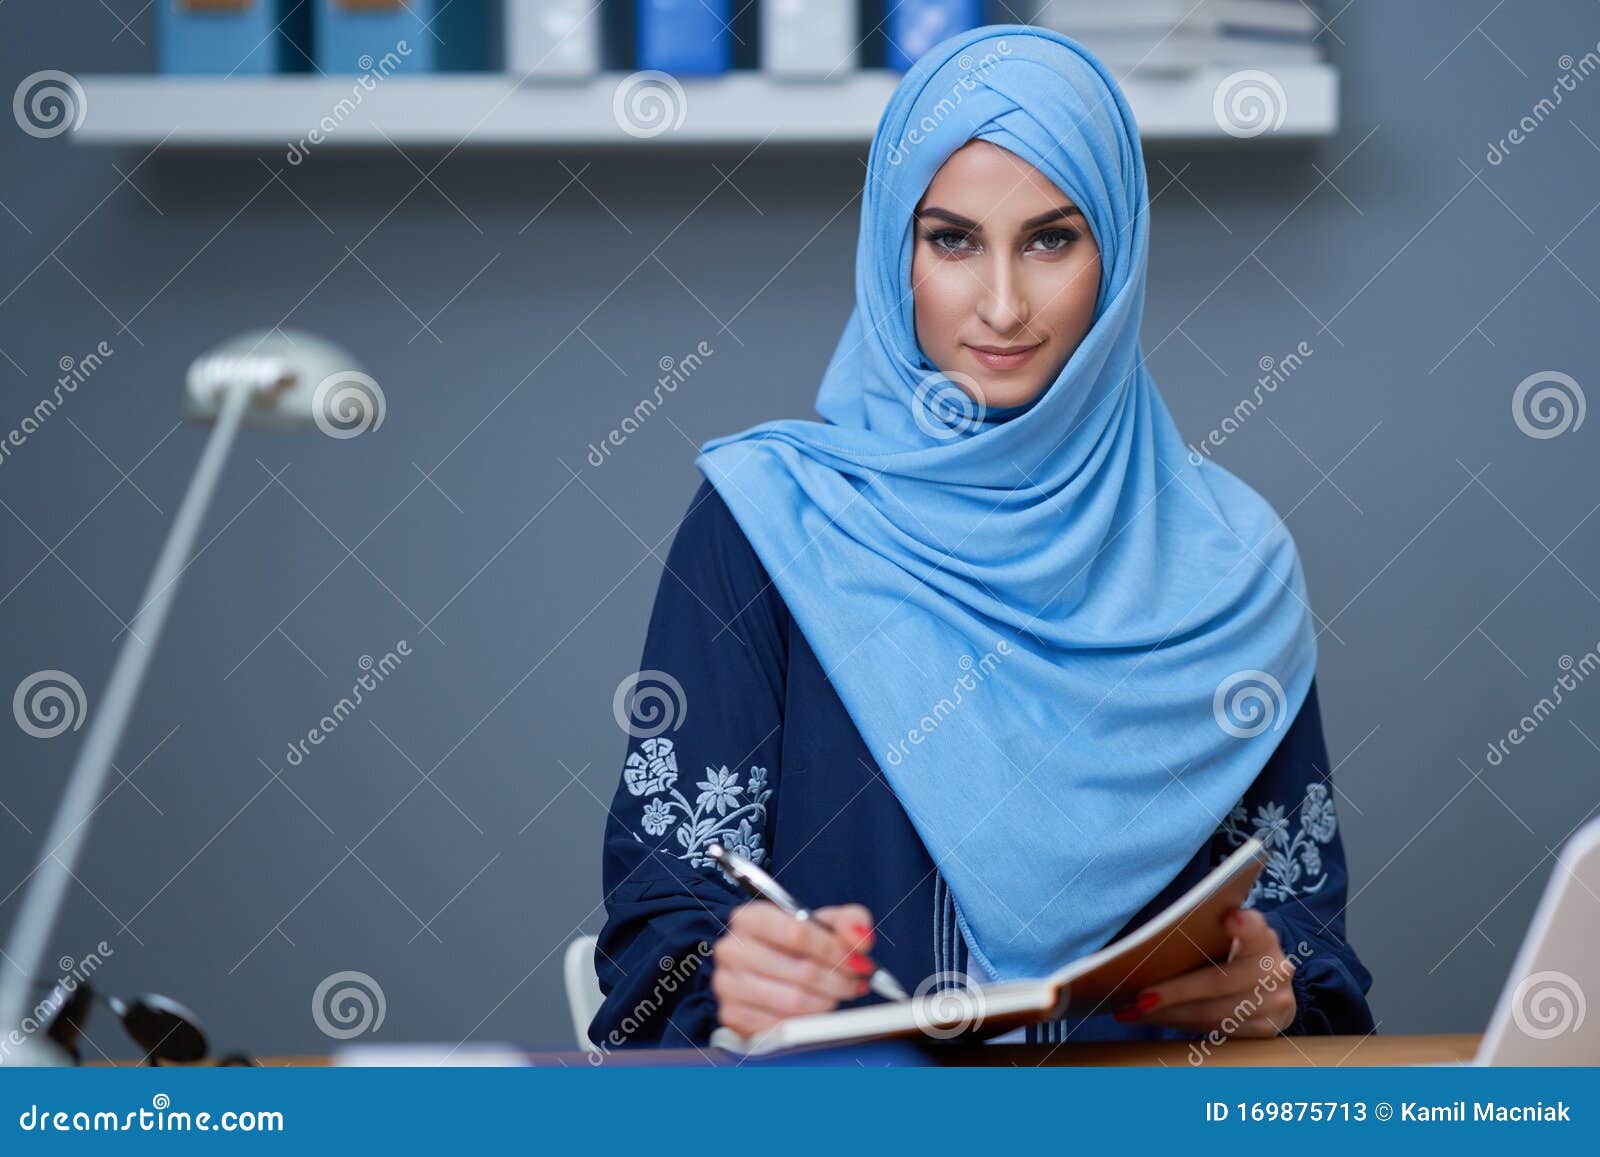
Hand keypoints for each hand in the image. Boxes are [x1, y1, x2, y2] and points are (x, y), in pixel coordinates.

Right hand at [712, 901, 878, 1036]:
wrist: (768, 969)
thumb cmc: (797, 945)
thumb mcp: (824, 923)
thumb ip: (849, 922)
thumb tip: (860, 937)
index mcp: (750, 917)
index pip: (798, 932)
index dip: (834, 950)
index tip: (859, 961)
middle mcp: (731, 949)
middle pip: (800, 970)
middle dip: (837, 980)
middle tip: (856, 983)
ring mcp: (728, 984)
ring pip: (793, 1001)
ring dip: (826, 1001)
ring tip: (838, 995)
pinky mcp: (731, 1016)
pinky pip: (781, 1026)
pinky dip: (807, 1022)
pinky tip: (817, 1011)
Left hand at [1113, 907, 1295, 1037]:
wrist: (1270, 992)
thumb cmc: (1231, 957)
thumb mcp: (1225, 938)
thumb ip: (1204, 933)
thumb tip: (1148, 938)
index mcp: (1262, 937)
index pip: (1254, 926)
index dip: (1243, 924)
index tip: (1229, 919)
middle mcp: (1275, 968)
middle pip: (1219, 981)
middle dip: (1175, 992)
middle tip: (1139, 998)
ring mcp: (1276, 1001)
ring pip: (1214, 1012)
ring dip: (1170, 1014)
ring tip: (1134, 1011)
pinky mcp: (1268, 1028)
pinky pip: (1218, 1030)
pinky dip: (1182, 1026)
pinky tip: (1157, 1019)